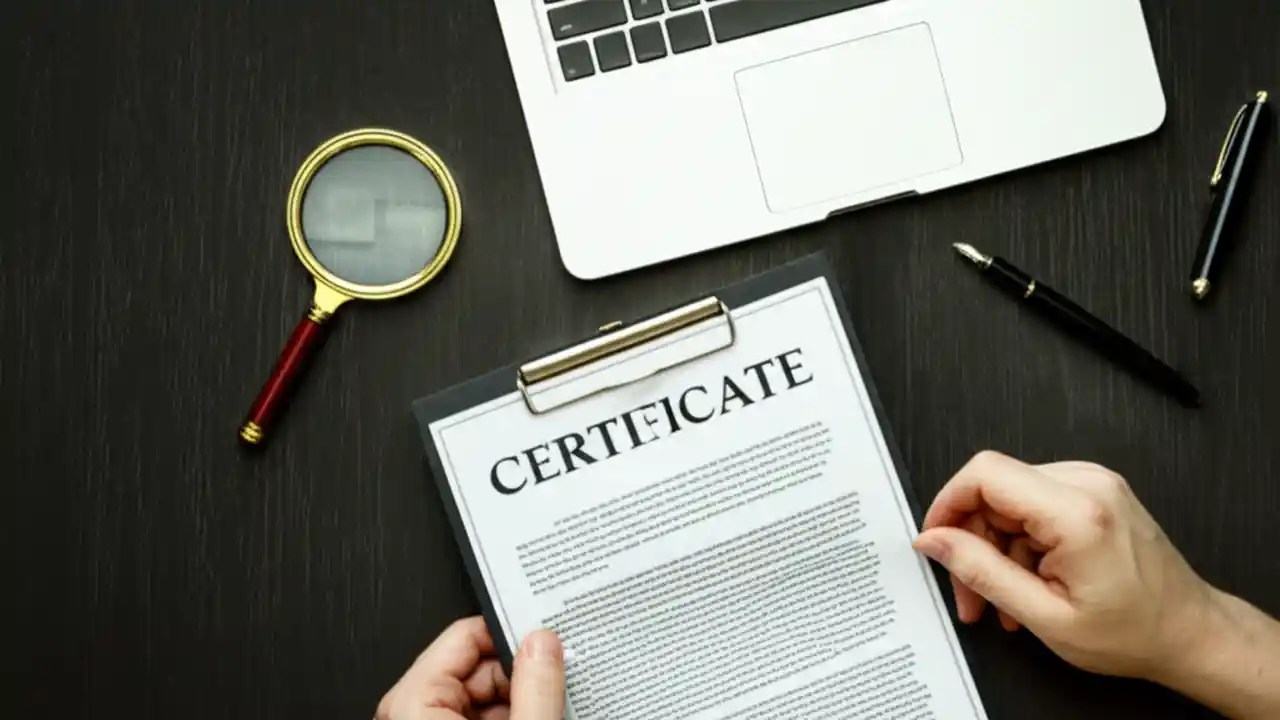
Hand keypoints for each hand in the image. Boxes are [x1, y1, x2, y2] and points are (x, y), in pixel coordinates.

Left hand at [376, 617, 564, 719]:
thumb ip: (535, 688)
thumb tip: (543, 645)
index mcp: (411, 702)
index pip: (466, 635)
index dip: (512, 635)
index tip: (546, 640)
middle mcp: (410, 712)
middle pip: (480, 666)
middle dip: (521, 674)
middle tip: (556, 682)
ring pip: (485, 694)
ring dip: (519, 698)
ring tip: (548, 708)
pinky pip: (479, 716)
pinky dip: (510, 714)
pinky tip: (535, 716)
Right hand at [913, 451, 1213, 680]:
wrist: (1190, 634)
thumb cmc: (1134, 632)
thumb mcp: (1045, 615)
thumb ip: (981, 572)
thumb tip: (935, 540)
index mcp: (1077, 512)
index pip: (985, 474)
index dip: (947, 504)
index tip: (935, 540)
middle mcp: (1088, 485)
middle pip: (994, 489)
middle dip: (971, 541)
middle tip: (969, 593)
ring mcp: (1094, 485)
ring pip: (1009, 500)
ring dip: (994, 548)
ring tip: (1001, 599)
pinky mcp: (1094, 493)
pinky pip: (1033, 505)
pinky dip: (1018, 543)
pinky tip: (1025, 582)